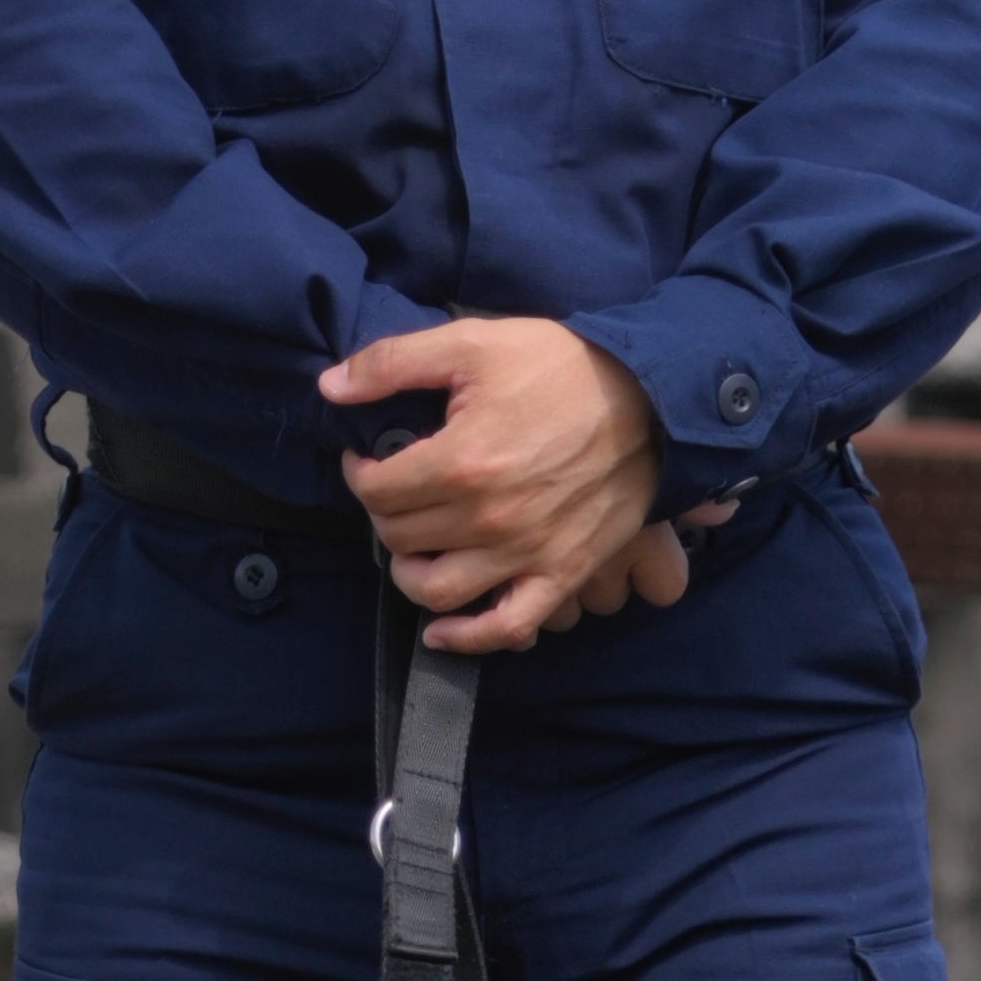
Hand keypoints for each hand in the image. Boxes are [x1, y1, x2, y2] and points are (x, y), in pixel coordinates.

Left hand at [317, 316, 683, 653]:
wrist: (651, 396)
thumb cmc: (562, 366)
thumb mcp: (472, 343)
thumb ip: (392, 363)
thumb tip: (329, 389)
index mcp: (460, 462)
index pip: (376, 490)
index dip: (360, 473)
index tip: (370, 459)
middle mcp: (488, 519)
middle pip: (400, 537)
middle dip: (385, 513)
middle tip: (398, 491)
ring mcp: (526, 553)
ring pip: (436, 590)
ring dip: (409, 574)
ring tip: (412, 548)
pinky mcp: (561, 573)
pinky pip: (507, 626)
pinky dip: (468, 637)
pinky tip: (441, 632)